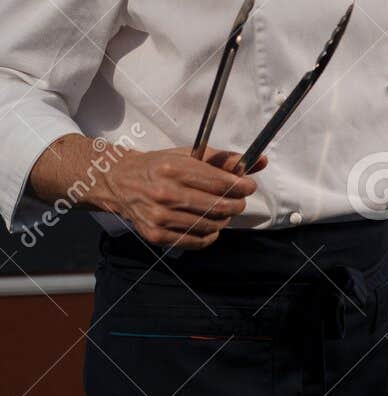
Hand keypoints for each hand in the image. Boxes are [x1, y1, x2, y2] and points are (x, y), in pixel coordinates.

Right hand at [97, 144, 267, 249]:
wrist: (120, 183)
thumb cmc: (159, 166)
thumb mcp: (188, 154)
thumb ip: (223, 160)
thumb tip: (259, 162)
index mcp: (174, 169)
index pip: (221, 182)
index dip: (242, 186)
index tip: (248, 185)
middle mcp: (166, 194)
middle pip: (219, 206)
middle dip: (237, 204)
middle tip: (238, 199)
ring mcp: (160, 217)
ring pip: (211, 225)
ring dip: (224, 219)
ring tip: (220, 210)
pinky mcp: (157, 235)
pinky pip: (197, 241)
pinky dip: (210, 235)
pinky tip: (209, 225)